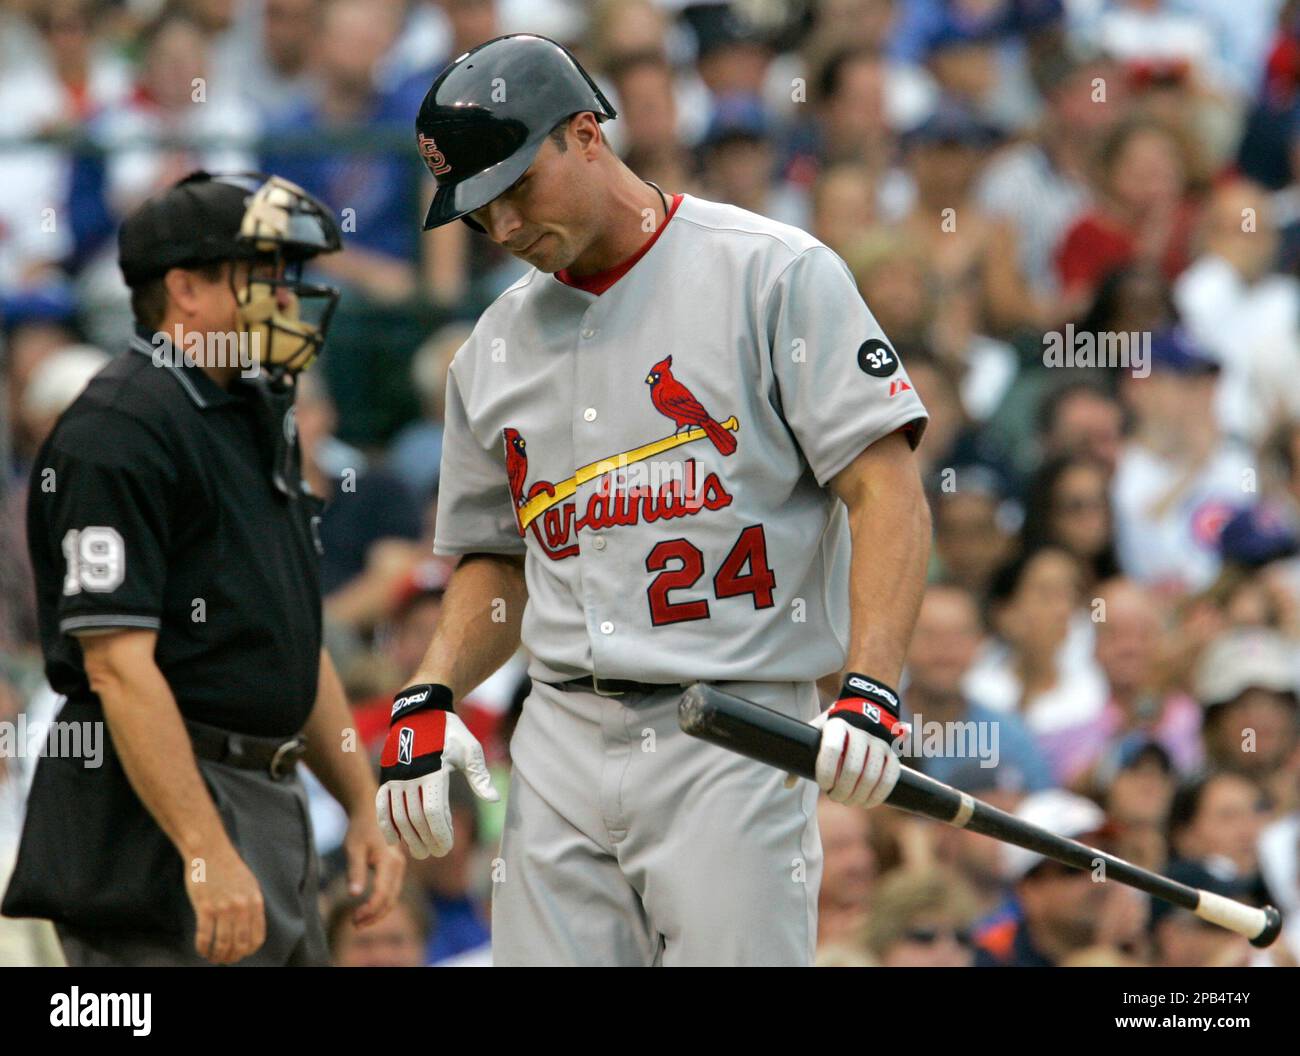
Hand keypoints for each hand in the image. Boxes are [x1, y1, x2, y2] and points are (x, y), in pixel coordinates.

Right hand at [185, 843, 265, 963]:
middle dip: (232, 957)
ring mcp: (224, 908)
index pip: (257, 937)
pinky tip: (201, 950)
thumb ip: (252, 905)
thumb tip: (250, 928)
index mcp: (255, 902)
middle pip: (240, 945)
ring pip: (222, 944)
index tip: (240, 954)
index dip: (249, 951)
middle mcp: (242, 907)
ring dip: (217, 955)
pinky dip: (203, 948)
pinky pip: (204, 936)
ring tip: (212, 957)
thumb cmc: (229, 868)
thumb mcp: (250, 884)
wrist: (210, 851)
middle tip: (225, 959)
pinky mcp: (205, 907)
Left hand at [343, 808, 406, 926]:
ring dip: (378, 912)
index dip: (369, 909)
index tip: (353, 918)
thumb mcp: (353, 849)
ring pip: (393, 897)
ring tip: (359, 921)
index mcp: (388, 861)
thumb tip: (354, 895)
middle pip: (391, 899)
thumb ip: (355, 871)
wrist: (372, 812)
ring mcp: (400, 867)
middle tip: (355, 925)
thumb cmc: (360, 829)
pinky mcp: (396, 869)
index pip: (382, 894)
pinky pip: (392, 891)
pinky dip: (382, 904)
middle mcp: (398, 866)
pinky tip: (368, 909)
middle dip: (374, 915)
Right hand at [375, 683, 498, 858]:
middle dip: (427, 839)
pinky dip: (385, 824)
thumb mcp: (470, 750)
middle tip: (437, 854)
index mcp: (433, 770)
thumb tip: (494, 800)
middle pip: (416, 818)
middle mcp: (410, 775)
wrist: (421, 712)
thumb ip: (480, 777)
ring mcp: (395, 776)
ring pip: (398, 816)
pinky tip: (394, 841)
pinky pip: (381, 805)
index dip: (440, 833)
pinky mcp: (386, 776)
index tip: (448, 848)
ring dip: (409, 838)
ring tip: (421, 852)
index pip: (434, 812)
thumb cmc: (450, 733)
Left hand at [785, 672, 905, 807]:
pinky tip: (866, 802)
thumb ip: (801, 756)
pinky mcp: (892, 754)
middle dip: (842, 790)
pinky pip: (890, 778)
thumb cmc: (832, 731)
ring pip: (871, 776)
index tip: (823, 784)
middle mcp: (860, 732)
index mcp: (836, 725)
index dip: (826, 772)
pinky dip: (878, 795)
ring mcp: (878, 743)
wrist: (865, 713)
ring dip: (858, 796)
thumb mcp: (815, 734)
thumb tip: (788, 784)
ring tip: (848, 801)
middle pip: (852, 769)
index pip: (831, 749)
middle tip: (835, 797)